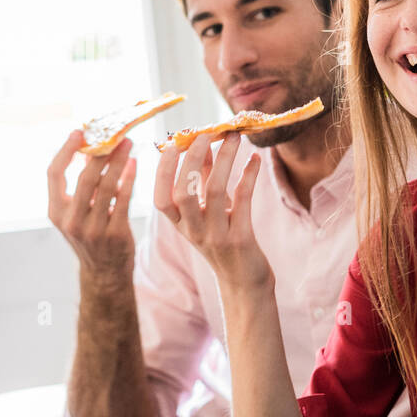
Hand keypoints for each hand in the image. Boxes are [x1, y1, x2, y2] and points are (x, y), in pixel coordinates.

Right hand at [48, 131, 136, 283]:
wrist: (104, 272)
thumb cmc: (91, 235)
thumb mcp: (75, 214)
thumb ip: (79, 189)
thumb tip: (93, 151)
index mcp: (55, 211)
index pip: (54, 174)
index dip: (65, 150)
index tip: (79, 132)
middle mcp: (70, 220)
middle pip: (84, 177)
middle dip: (101, 153)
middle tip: (115, 135)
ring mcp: (92, 229)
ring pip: (106, 186)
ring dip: (119, 162)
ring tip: (129, 144)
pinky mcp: (115, 234)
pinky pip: (124, 200)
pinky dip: (129, 180)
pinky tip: (135, 165)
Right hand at [154, 132, 271, 291]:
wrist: (244, 283)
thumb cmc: (225, 240)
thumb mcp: (209, 212)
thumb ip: (203, 180)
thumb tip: (202, 143)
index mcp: (180, 225)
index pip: (161, 198)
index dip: (163, 171)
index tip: (172, 144)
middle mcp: (194, 232)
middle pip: (184, 192)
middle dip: (192, 160)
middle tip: (206, 134)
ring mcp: (216, 237)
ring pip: (214, 192)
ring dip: (224, 161)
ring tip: (234, 138)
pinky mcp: (241, 239)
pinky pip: (243, 201)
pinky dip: (248, 177)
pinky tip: (255, 160)